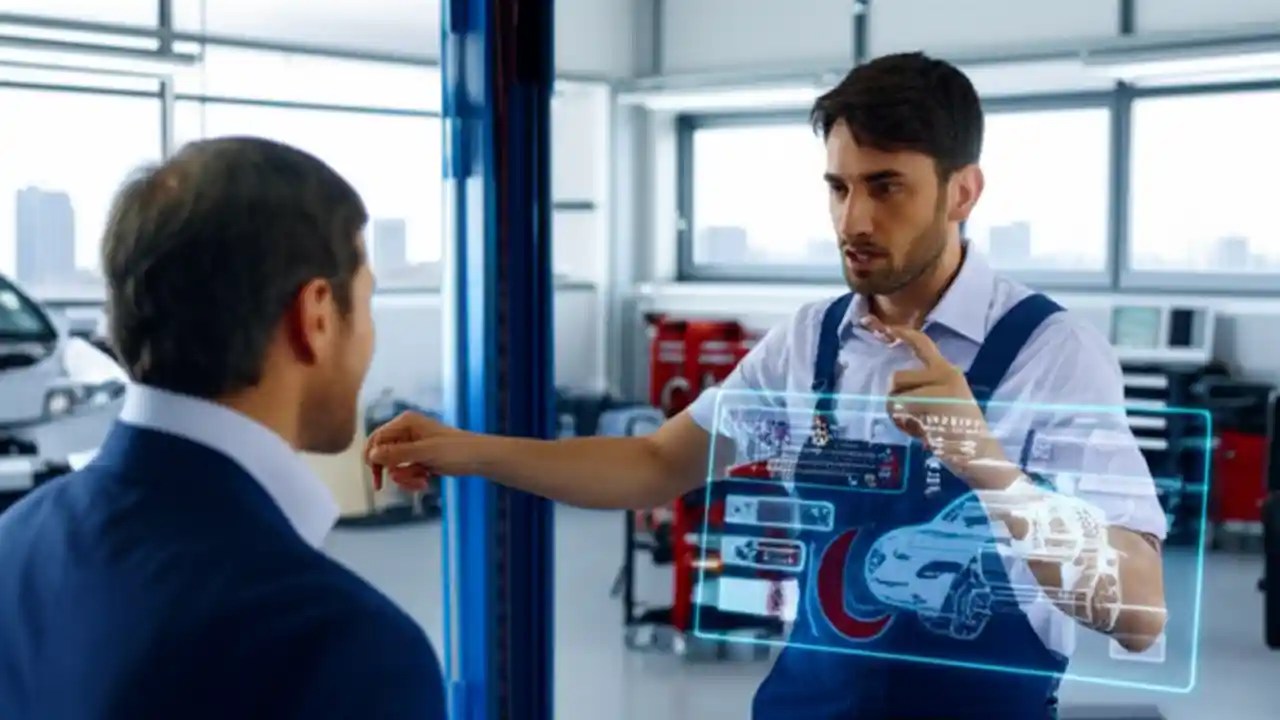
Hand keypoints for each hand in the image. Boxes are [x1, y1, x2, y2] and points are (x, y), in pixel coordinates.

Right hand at [364, 411, 464, 492]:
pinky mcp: (419, 459)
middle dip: (392, 471)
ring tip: (422, 481)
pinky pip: (405, 472)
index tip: (377, 477)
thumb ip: (397, 453)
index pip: (377, 439)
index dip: (373, 458)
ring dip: (405, 478)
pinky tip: (425, 481)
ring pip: (394, 467)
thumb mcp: (425, 452)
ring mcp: (412, 446)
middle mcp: (406, 432)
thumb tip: (371, 455)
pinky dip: (412, 479)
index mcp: (406, 423)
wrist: (479, 459)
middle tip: (395, 483)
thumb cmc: (455, 450)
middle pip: (382, 454)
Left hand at [862, 317, 1016, 487]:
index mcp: (948, 371)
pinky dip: (903, 424)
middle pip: (896, 378)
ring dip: (899, 415)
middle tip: (917, 420)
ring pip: (894, 394)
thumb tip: (893, 387)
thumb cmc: (957, 435)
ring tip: (922, 427)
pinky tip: (922, 433)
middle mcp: (946, 372)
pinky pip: (899, 408)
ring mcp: (940, 385)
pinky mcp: (933, 399)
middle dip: (896, 401)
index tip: (880, 324)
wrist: (980, 455)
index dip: (901, 333)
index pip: (923, 344)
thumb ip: (924, 390)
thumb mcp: (943, 403)